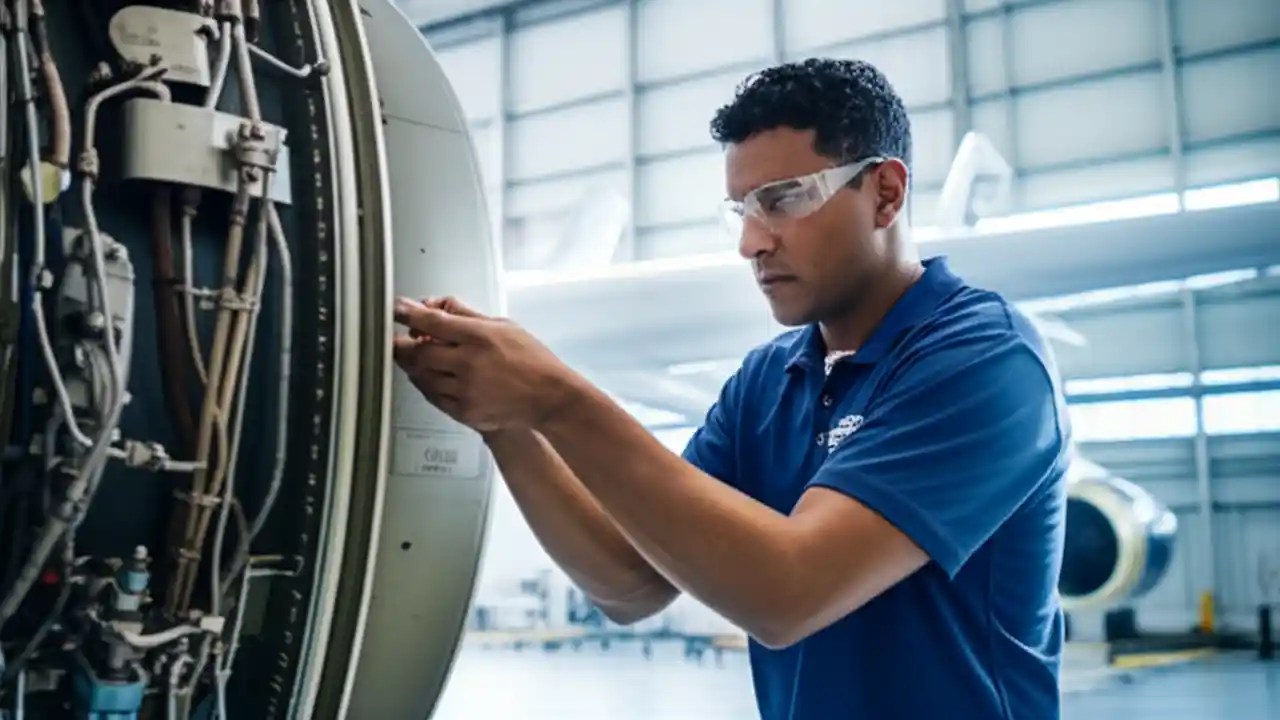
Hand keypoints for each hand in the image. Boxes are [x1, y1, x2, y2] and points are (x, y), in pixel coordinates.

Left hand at [392, 296, 578, 432]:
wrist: (549, 397)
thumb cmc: (532, 361)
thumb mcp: (504, 326)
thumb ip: (469, 315)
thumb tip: (441, 305)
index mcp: (480, 336)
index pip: (433, 321)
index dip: (409, 314)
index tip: (397, 309)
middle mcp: (470, 363)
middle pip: (420, 352)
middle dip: (403, 346)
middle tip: (399, 342)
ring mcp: (466, 390)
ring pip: (422, 377)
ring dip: (413, 367)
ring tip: (414, 360)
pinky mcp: (465, 411)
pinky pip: (433, 398)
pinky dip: (426, 386)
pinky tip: (430, 379)